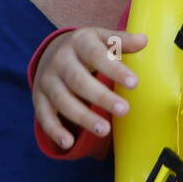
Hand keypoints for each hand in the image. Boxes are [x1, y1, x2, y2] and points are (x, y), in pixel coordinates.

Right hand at [32, 28, 146, 148]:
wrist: (52, 50)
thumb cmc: (87, 47)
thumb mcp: (102, 38)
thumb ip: (121, 41)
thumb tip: (143, 40)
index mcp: (79, 42)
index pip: (97, 55)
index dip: (114, 70)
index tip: (134, 84)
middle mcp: (60, 60)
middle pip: (79, 80)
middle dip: (101, 97)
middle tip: (124, 110)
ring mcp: (47, 80)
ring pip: (63, 100)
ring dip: (83, 117)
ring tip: (104, 130)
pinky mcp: (39, 98)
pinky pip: (44, 116)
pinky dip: (55, 130)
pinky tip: (68, 143)